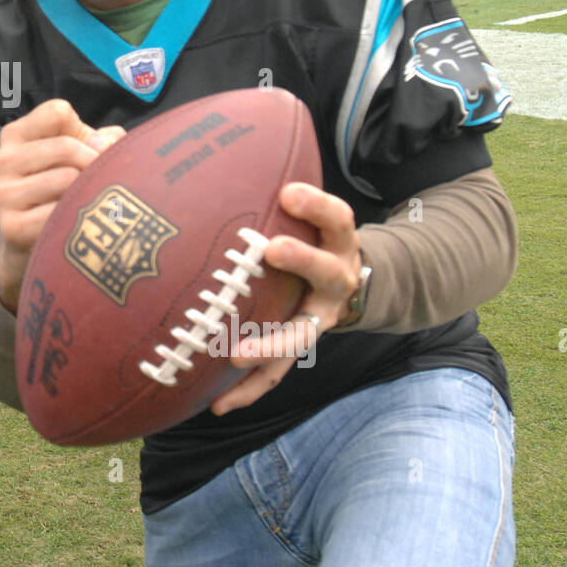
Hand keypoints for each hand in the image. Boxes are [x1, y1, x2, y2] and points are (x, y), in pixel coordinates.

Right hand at [0, 99, 126, 311]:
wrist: (29, 252)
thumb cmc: (57, 196)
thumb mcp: (72, 159)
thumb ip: (96, 139)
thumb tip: (106, 144)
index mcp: (13, 136)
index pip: (57, 112)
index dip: (84, 133)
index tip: (88, 156)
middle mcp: (0, 161)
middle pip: (67, 146)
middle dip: (93, 165)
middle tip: (97, 185)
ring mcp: (2, 195)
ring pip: (67, 178)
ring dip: (86, 193)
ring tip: (85, 205)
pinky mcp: (12, 227)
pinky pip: (62, 211)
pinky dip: (77, 218)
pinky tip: (74, 225)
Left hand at [211, 182, 361, 416]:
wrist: (352, 282)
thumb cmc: (311, 236)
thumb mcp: (308, 214)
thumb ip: (280, 194)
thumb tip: (214, 162)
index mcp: (338, 240)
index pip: (337, 217)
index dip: (316, 204)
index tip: (288, 191)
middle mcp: (335, 279)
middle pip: (325, 270)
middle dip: (301, 259)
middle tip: (272, 248)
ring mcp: (321, 317)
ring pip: (301, 335)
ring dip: (270, 345)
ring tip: (234, 354)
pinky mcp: (300, 345)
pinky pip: (277, 372)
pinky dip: (248, 388)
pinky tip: (217, 404)